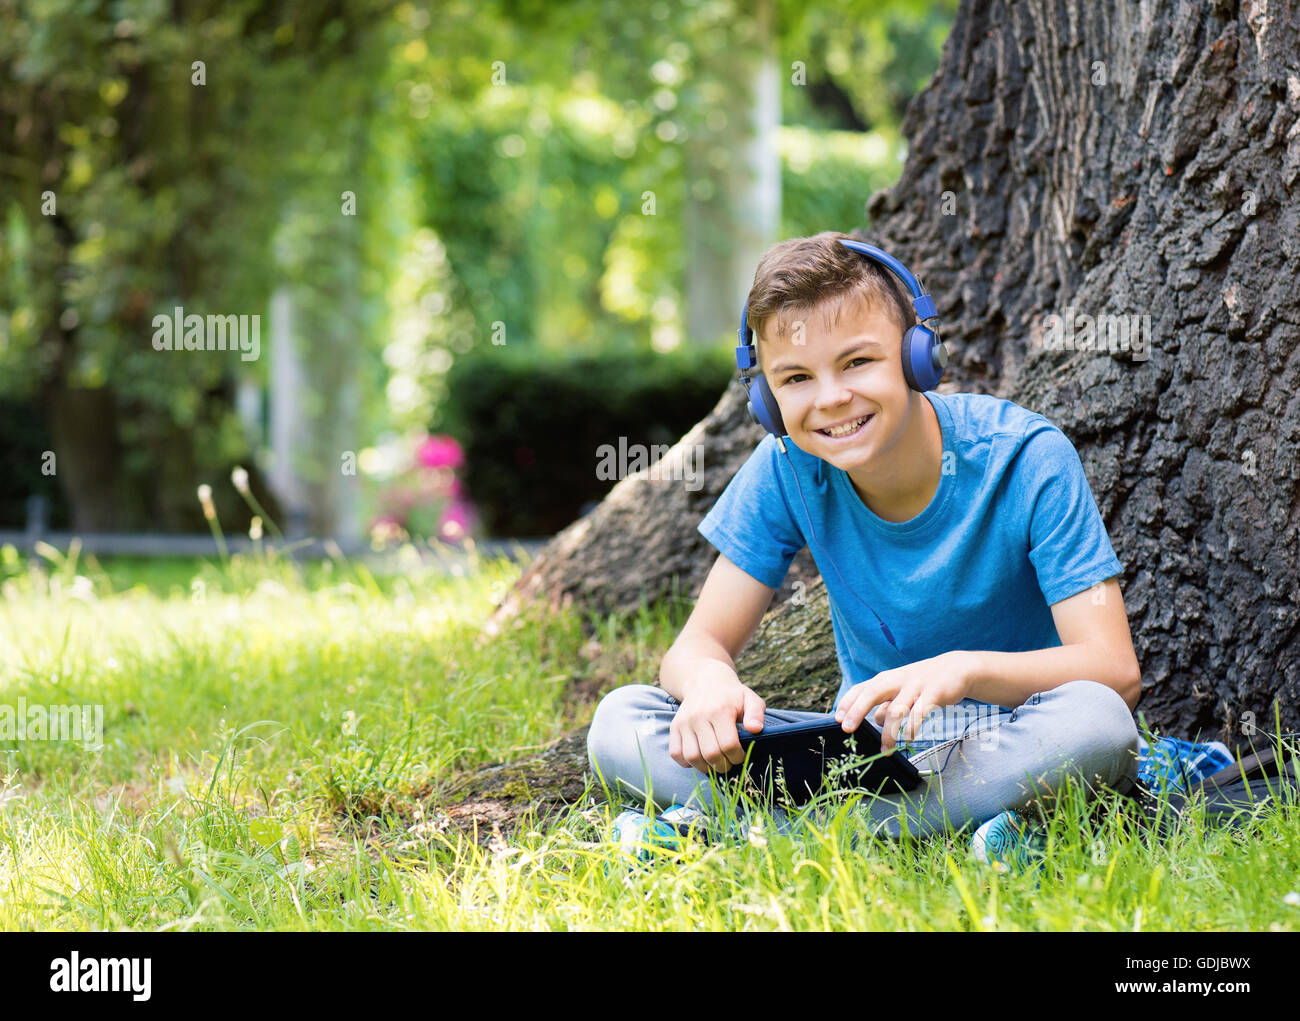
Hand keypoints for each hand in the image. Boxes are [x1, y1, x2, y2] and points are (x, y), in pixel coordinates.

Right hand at [668, 661, 765, 774]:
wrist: (706, 680)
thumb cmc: (732, 695)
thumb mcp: (750, 699)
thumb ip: (756, 714)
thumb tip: (755, 729)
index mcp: (720, 710)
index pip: (728, 744)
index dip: (738, 756)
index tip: (741, 755)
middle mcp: (699, 716)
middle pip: (710, 754)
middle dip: (723, 765)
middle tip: (729, 763)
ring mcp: (684, 722)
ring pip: (692, 757)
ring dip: (706, 767)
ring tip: (715, 764)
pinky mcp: (675, 726)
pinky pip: (676, 753)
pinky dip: (687, 762)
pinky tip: (699, 758)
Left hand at [833, 651, 975, 753]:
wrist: (956, 668)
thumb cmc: (922, 682)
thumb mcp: (901, 690)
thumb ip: (887, 704)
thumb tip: (875, 722)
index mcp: (886, 679)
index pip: (861, 688)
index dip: (848, 703)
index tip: (837, 719)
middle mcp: (897, 680)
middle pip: (872, 693)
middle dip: (857, 711)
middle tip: (847, 729)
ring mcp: (915, 686)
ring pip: (896, 709)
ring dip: (889, 732)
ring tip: (885, 750)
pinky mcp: (934, 693)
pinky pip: (920, 712)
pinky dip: (913, 726)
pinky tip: (909, 738)